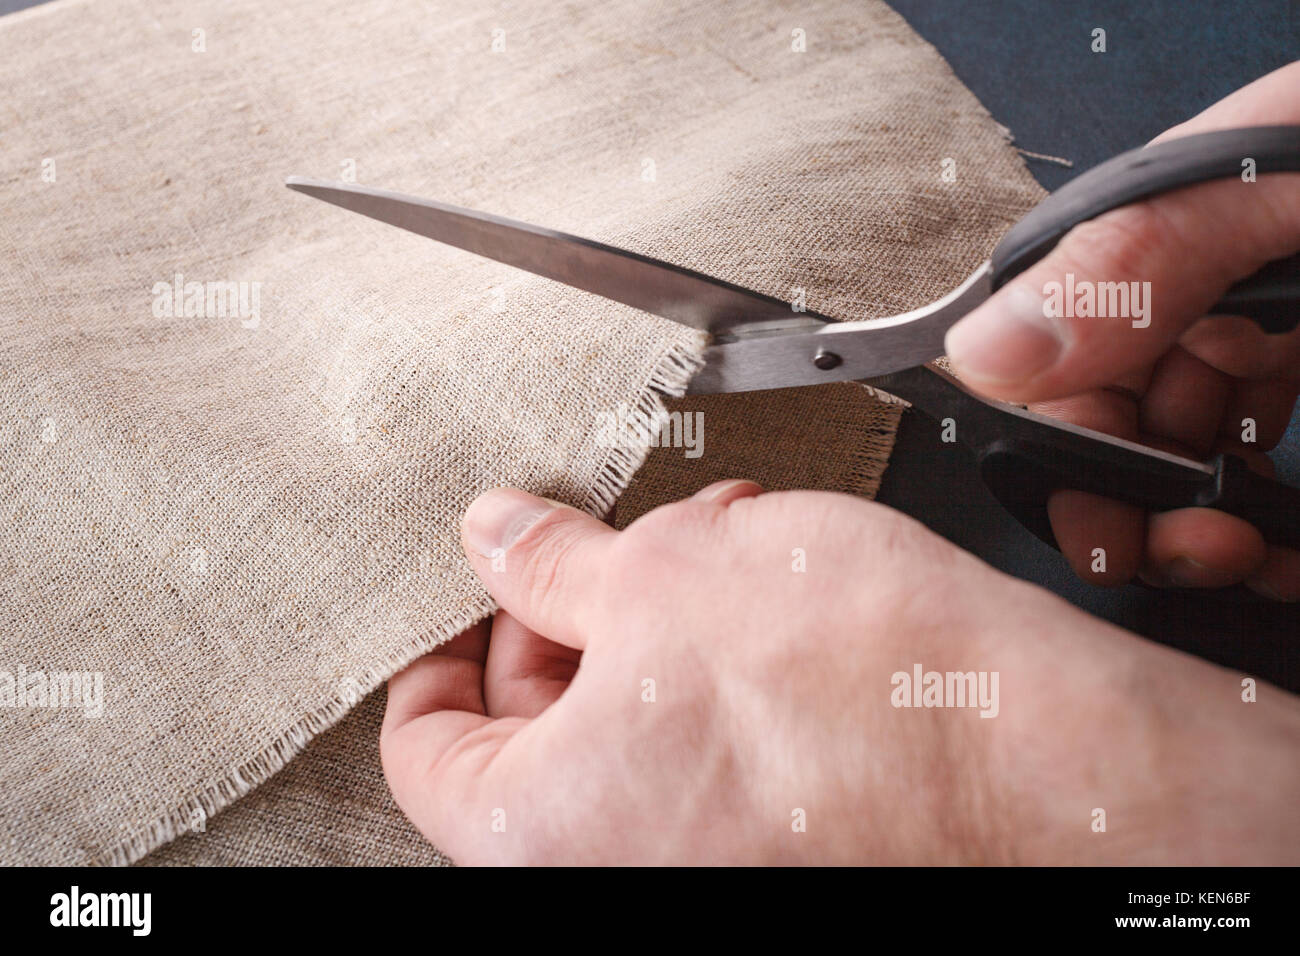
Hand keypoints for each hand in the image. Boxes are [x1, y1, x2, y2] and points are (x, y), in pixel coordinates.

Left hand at [382, 483, 1299, 863]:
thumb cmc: (857, 684)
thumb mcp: (661, 571)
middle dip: (576, 614)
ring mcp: (699, 871)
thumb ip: (549, 560)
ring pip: (632, 733)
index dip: (446, 641)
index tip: (484, 587)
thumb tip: (495, 536)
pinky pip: (708, 759)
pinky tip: (771, 601)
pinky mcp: (779, 852)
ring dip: (658, 628)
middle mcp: (610, 875)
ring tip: (722, 550)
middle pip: (536, 734)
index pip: (426, 740)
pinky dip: (717, 676)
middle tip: (617, 547)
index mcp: (534, 832)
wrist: (1040, 756)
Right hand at [945, 62, 1299, 598]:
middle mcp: (1195, 286)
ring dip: (1195, 526)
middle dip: (1133, 501)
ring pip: (1180, 452)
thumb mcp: (1287, 177)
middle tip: (1192, 551)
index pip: (1054, 356)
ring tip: (1245, 559)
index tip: (1116, 522)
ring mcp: (1256, 332)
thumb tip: (990, 350)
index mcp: (1163, 232)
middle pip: (1110, 417)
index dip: (1071, 451)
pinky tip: (1278, 553)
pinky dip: (1261, 521)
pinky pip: (1255, 457)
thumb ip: (1138, 257)